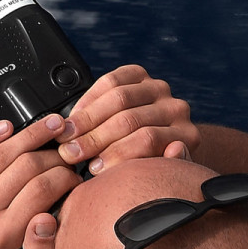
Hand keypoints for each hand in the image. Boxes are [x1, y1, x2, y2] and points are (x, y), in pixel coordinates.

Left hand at [0, 115, 78, 248]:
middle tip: (65, 153)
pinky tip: (8, 127)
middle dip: (53, 155)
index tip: (74, 174)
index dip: (65, 176)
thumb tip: (46, 222)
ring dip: (30, 134)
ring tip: (50, 126)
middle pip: (24, 167)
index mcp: (3, 235)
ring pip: (0, 154)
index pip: (41, 190)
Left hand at [55, 65, 196, 172]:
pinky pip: (154, 144)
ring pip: (137, 125)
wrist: (171, 156)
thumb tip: (59, 129)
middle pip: (121, 104)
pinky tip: (112, 170)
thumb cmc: (130, 139)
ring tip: (89, 164)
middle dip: (90, 130)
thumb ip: (92, 118)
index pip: (110, 85)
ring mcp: (177, 111)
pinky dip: (129, 156)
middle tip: (69, 152)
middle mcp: (161, 89)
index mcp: (139, 78)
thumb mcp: (111, 119)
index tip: (64, 131)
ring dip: (107, 146)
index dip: (84, 109)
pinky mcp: (188, 136)